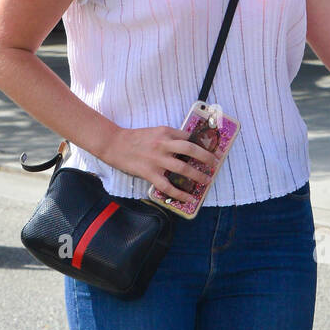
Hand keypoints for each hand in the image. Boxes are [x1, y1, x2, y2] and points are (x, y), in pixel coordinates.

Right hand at [103, 125, 218, 201]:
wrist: (114, 143)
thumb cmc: (135, 138)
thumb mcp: (155, 131)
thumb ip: (170, 137)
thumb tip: (188, 145)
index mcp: (166, 132)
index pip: (189, 138)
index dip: (202, 145)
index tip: (211, 151)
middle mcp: (163, 145)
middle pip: (191, 151)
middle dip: (206, 158)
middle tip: (215, 164)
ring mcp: (157, 160)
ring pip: (183, 169)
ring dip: (198, 176)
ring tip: (207, 180)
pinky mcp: (150, 173)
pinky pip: (168, 186)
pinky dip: (180, 194)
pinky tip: (189, 198)